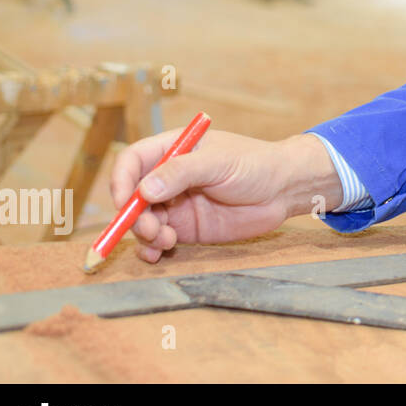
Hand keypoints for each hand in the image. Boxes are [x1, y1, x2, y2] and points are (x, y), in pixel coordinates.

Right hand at [109, 128, 342, 262]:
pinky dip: (151, 248)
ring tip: (165, 241)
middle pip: (132, 196)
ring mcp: (176, 204)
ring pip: (142, 221)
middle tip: (150, 228)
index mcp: (173, 150)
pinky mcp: (186, 228)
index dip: (121, 181)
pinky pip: (158, 239)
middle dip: (133, 215)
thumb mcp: (218, 162)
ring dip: (144, 234)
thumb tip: (144, 190)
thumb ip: (181, 173)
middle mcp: (169, 178)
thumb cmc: (255, 164)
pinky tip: (158, 254)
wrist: (284, 190)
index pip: (132, 162)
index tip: (123, 202)